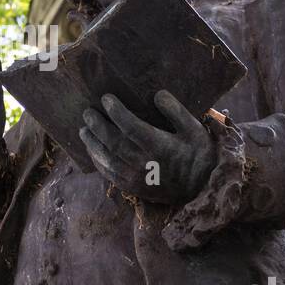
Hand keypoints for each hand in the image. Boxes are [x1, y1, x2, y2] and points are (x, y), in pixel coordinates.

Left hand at [79, 90, 217, 203]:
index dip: (116, 111)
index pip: (130, 126)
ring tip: (83, 130)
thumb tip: (157, 95)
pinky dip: (98, 161)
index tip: (105, 98)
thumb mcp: (195, 129)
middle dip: (97, 126)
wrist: (201, 190)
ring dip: (92, 144)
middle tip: (87, 113)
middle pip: (113, 142)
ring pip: (107, 159)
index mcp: (159, 146)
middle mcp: (143, 163)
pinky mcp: (132, 188)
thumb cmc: (198, 155)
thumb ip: (176, 111)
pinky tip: (92, 151)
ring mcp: (135, 178)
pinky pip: (109, 174)